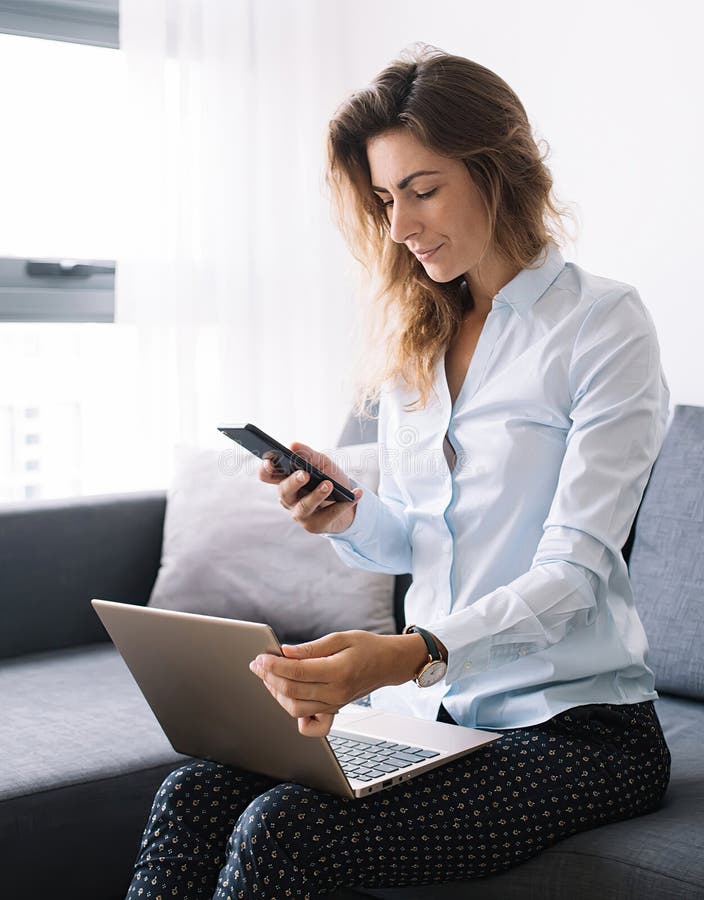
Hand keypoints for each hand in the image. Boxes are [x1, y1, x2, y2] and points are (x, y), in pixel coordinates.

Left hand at [248, 630, 429, 736]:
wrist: (388, 663)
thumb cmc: (366, 647)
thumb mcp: (340, 638)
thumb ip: (310, 648)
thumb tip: (285, 652)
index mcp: (338, 671)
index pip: (297, 672)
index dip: (274, 665)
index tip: (261, 657)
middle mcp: (336, 693)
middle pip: (292, 692)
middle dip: (269, 677)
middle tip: (257, 664)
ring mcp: (335, 705)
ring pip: (295, 708)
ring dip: (276, 693)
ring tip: (268, 676)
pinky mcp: (334, 711)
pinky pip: (310, 724)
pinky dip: (295, 715)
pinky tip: (287, 697)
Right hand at [258, 441, 362, 534]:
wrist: (347, 500)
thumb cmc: (329, 478)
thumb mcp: (322, 463)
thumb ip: (308, 455)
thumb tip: (293, 446)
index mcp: (285, 479)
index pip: (267, 475)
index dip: (266, 469)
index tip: (272, 461)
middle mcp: (289, 498)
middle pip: (284, 491)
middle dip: (293, 482)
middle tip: (305, 474)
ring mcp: (300, 513)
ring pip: (304, 506)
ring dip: (317, 495)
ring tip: (329, 485)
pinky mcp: (315, 525)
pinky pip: (328, 515)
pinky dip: (344, 504)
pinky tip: (356, 493)